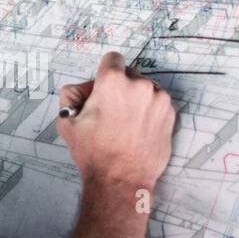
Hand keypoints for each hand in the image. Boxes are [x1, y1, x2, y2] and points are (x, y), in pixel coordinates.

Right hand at [57, 50, 175, 191]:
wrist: (121, 179)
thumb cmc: (95, 153)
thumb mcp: (67, 121)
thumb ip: (71, 95)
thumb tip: (83, 88)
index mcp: (113, 82)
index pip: (113, 58)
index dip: (106, 71)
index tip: (105, 84)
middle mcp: (139, 85)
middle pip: (130, 74)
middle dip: (121, 87)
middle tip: (111, 111)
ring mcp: (158, 99)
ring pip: (145, 89)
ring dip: (137, 99)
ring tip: (126, 123)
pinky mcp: (170, 114)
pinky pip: (157, 103)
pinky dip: (149, 111)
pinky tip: (138, 129)